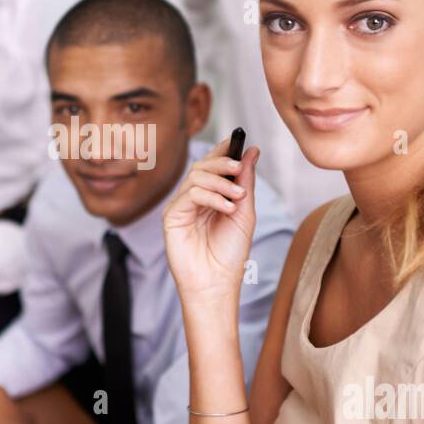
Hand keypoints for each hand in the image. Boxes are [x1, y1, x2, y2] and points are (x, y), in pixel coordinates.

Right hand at [162, 135, 259, 306]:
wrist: (217, 284)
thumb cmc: (230, 254)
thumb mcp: (245, 212)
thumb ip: (246, 181)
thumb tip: (252, 151)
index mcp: (210, 196)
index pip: (212, 165)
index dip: (222, 150)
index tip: (237, 139)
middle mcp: (193, 198)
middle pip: (201, 166)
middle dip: (222, 163)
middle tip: (238, 168)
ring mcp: (181, 207)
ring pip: (195, 177)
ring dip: (219, 182)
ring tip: (237, 196)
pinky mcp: (171, 217)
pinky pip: (189, 194)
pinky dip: (211, 197)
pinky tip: (226, 207)